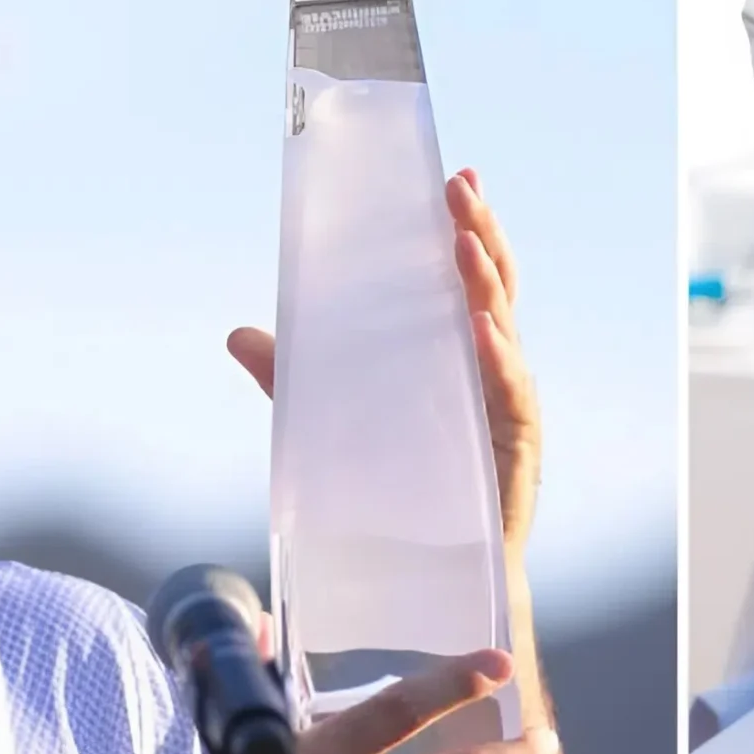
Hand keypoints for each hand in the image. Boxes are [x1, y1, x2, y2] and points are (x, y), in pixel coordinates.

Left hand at [228, 167, 541, 555]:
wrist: (431, 576)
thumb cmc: (399, 492)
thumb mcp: (335, 424)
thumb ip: (294, 380)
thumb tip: (238, 335)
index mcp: (455, 353)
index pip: (465, 277)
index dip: (466, 228)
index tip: (453, 178)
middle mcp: (489, 370)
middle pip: (493, 287)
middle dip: (480, 234)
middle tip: (461, 188)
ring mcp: (506, 407)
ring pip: (503, 330)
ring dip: (485, 283)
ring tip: (463, 245)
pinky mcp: (515, 449)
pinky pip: (509, 395)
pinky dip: (496, 360)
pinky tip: (480, 329)